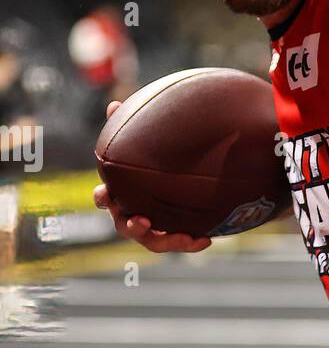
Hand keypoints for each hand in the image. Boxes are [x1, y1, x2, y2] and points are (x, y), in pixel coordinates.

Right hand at [93, 100, 211, 253]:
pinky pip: (178, 243)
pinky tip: (206, 239)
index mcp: (123, 192)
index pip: (104, 197)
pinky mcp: (173, 234)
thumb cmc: (159, 155)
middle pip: (124, 225)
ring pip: (151, 241)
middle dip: (130, 226)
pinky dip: (189, 243)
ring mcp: (154, 227)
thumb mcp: (147, 138)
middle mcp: (134, 212)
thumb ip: (131, 124)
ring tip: (181, 237)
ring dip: (163, 241)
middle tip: (141, 221)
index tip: (106, 195)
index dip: (103, 198)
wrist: (189, 175)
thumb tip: (113, 105)